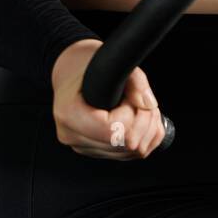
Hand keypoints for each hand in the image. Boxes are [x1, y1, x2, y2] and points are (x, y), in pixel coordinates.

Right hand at [51, 38, 167, 159]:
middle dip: (144, 122)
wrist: (72, 72)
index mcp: (70, 114)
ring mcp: (83, 147)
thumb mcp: (112, 62)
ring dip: (146, 130)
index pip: (114, 131)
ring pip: (131, 153)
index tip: (132, 97)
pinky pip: (131, 155)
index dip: (134, 116)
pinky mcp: (96, 152)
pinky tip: (141, 119)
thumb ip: (136, 81)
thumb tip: (148, 104)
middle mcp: (73, 136)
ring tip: (140, 107)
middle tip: (141, 100)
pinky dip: (144, 138)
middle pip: (125, 145)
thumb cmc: (88, 65)